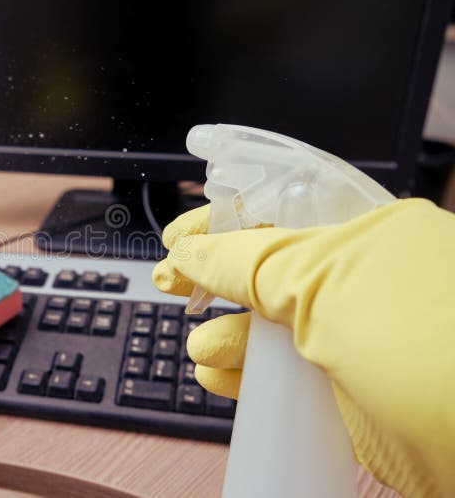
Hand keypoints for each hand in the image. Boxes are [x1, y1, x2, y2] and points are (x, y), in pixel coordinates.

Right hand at [152, 199, 454, 497]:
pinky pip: (280, 375)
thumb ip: (248, 263)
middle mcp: (356, 282)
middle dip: (212, 276)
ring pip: (267, 327)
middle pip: (264, 270)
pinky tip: (219, 376)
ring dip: (224, 335)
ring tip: (202, 346)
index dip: (221, 219)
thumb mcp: (325, 283)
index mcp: (362, 234)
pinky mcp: (347, 392)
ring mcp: (351, 338)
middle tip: (172, 282)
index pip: (276, 210)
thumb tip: (193, 252)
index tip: (180, 235)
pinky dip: (242, 376)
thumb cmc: (435, 341)